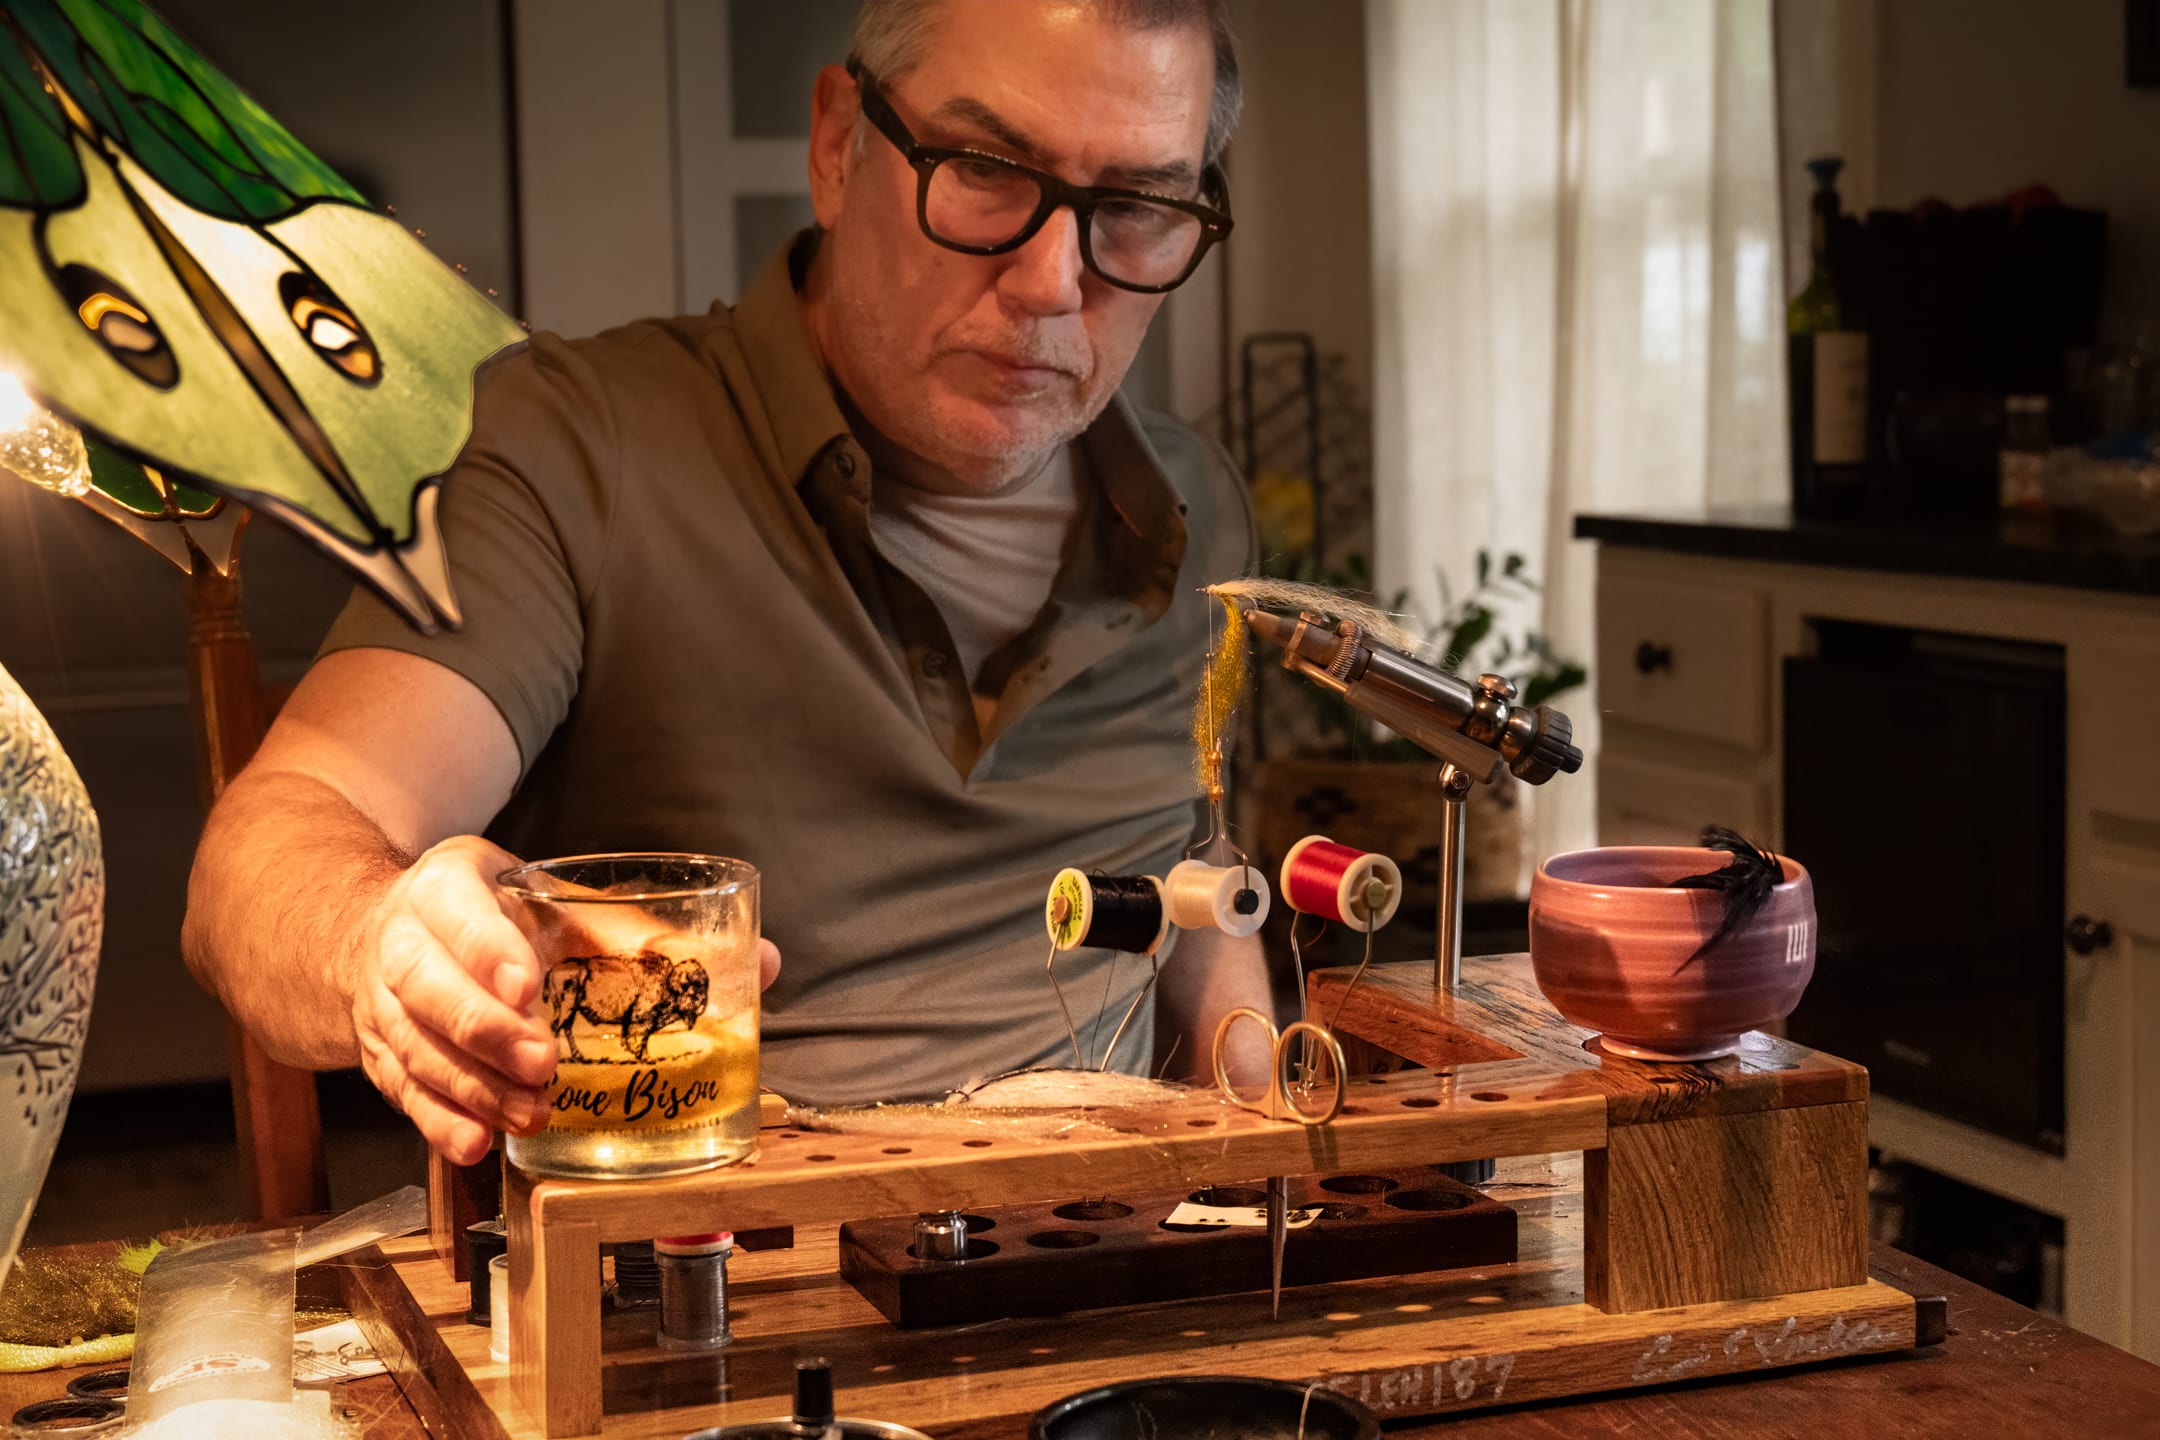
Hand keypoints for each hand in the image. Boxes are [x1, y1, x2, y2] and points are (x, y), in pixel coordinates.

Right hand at [351, 836, 781, 1164]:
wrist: (386, 928)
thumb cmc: (494, 915)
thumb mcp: (553, 900)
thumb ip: (641, 932)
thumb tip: (764, 965)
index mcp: (447, 885)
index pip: (460, 912)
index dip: (489, 949)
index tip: (529, 984)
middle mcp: (402, 942)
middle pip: (429, 987)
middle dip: (488, 1030)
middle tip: (543, 1065)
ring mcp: (382, 1002)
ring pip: (416, 1047)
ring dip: (474, 1087)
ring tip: (530, 1115)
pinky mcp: (380, 1055)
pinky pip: (403, 1092)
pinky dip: (438, 1123)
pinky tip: (476, 1146)